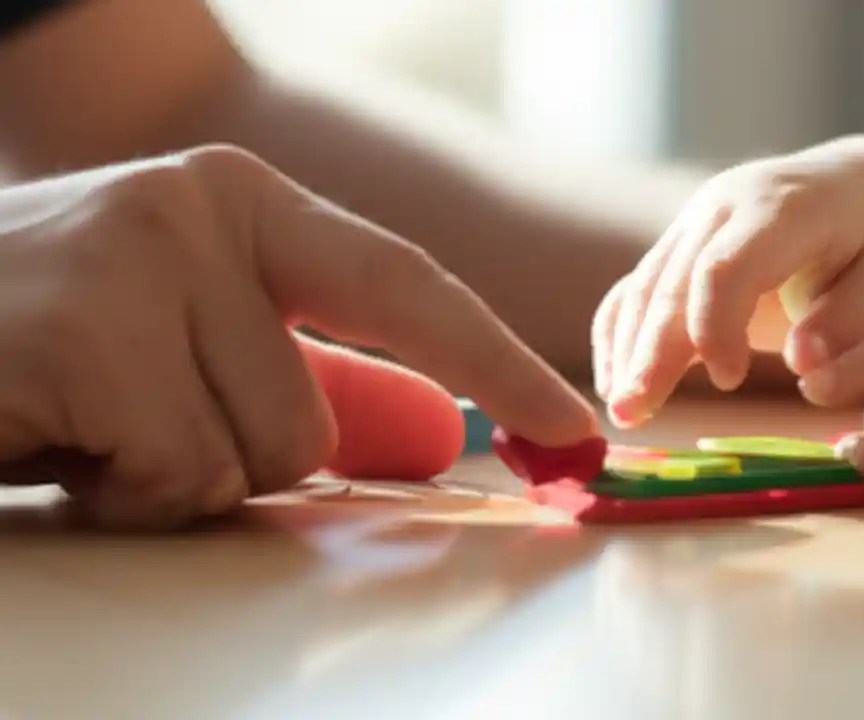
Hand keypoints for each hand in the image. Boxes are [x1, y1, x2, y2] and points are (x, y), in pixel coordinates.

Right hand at [0, 146, 596, 528]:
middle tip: (126, 423)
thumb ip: (312, 384)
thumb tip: (440, 432)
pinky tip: (47, 438)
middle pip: (317, 419)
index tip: (578, 427)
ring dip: (166, 479)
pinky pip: (176, 476)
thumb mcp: (189, 355)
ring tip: (78, 425)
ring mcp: (136, 254)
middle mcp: (197, 206)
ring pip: (256, 457)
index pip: (407, 287)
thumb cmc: (39, 355)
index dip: (500, 362)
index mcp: (241, 205)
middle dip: (232, 461)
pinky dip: (116, 494)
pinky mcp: (81, 324)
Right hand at [593, 136, 863, 425]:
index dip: (715, 324)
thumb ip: (849, 321)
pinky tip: (614, 385)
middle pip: (672, 282)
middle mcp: (721, 207)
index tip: (728, 380)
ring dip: (627, 353)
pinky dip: (616, 336)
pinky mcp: (672, 248)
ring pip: (643, 289)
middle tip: (636, 412)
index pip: (726, 266)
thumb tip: (802, 365)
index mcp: (780, 208)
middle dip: (651, 351)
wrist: (847, 182)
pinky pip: (631, 290)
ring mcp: (689, 224)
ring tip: (624, 413)